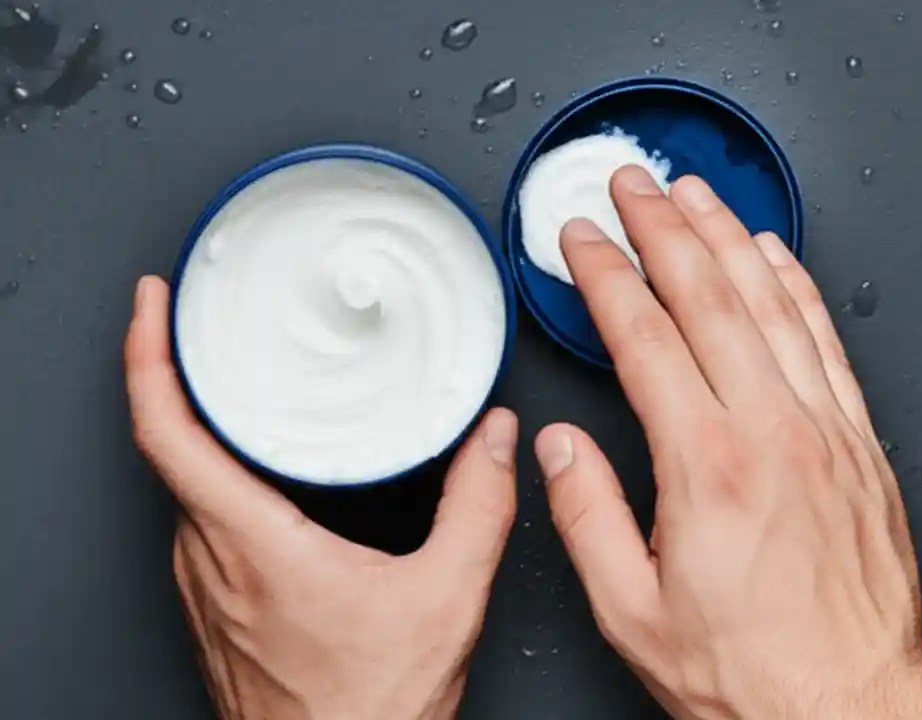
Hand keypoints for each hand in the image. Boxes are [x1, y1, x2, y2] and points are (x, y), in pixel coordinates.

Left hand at [125, 277, 516, 719]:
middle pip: (171, 445)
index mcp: (249, 542)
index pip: (167, 431)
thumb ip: (477, 508)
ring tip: (233, 378)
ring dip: (200, 424)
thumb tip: (496, 440)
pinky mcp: (213, 606)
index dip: (148, 355)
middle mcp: (208, 559)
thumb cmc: (367, 710)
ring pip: (185, 482)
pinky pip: (199, 517)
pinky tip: (257, 465)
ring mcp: (202, 586)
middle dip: (179, 371)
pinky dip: (216, 471)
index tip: (153, 304)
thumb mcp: (446, 598)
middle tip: (201, 318)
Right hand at [536, 167, 921, 718]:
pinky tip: (776, 258)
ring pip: (773, 305)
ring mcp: (825, 432)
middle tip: (633, 184)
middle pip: (710, 298)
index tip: (582, 240)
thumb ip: (588, 518)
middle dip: (663, 228)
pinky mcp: (860, 446)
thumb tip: (559, 450)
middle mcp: (772, 433)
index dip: (606, 276)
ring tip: (696, 195)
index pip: (645, 337)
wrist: (852, 705)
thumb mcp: (634, 613)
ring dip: (729, 239)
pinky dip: (798, 288)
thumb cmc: (752, 672)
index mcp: (706, 467)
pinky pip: (826, 343)